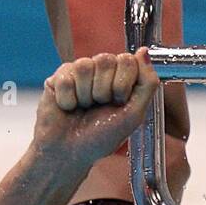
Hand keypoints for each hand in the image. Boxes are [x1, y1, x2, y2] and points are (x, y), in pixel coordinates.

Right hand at [32, 48, 160, 163]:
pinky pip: (65, 78)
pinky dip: (68, 100)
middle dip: (104, 90)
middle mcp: (101, 71)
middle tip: (99, 107)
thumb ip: (147, 84)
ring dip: (86, 95)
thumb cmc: (101, 138)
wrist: (70, 153)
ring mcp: (79, 72)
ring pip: (84, 66)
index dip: (123, 84)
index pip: (128, 60)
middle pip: (106, 59)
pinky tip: (68, 108)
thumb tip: (144, 51)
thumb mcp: (134, 115)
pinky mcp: (58, 77)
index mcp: (122, 78)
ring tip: (84, 108)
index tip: (118, 102)